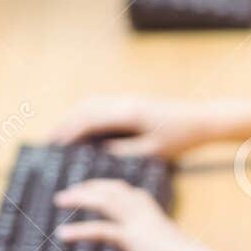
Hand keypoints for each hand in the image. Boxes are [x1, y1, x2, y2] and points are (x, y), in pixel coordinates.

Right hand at [49, 96, 218, 157]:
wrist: (200, 120)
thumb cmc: (179, 139)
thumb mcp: (152, 151)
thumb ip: (124, 151)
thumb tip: (99, 151)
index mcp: (127, 114)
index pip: (89, 120)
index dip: (69, 131)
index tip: (55, 143)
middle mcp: (124, 102)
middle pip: (85, 108)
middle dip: (66, 123)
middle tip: (50, 140)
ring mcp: (127, 99)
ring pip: (91, 103)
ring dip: (74, 116)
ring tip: (61, 133)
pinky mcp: (131, 101)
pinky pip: (101, 103)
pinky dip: (86, 112)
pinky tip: (82, 125)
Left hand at [53, 179, 197, 250]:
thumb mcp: (170, 245)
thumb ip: (157, 240)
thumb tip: (153, 248)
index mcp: (152, 209)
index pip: (125, 190)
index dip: (105, 187)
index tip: (90, 189)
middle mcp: (144, 209)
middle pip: (110, 189)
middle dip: (87, 187)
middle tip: (67, 192)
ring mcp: (138, 221)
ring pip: (103, 200)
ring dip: (78, 198)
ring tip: (59, 200)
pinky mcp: (132, 237)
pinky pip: (100, 230)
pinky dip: (79, 230)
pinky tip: (63, 234)